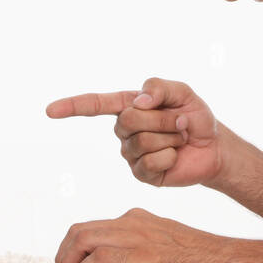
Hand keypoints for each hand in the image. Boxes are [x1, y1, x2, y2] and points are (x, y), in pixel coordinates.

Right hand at [45, 77, 225, 187]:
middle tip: (180, 122)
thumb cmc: (194, 117)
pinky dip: (171, 155)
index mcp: (128, 106)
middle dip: (163, 119)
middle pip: (130, 120)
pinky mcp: (142, 174)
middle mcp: (124, 130)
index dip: (72, 106)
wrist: (213, 147)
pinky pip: (151, 161)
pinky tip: (175, 155)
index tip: (50, 110)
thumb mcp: (183, 92)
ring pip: (143, 141)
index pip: (95, 104)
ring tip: (179, 138)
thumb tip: (139, 101)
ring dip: (171, 136)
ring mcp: (131, 153)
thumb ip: (160, 88)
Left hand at [55, 207, 233, 262]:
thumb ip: (133, 249)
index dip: (75, 248)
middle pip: (79, 229)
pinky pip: (97, 257)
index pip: (92, 226)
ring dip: (69, 262)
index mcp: (136, 219)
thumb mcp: (158, 246)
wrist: (221, 259)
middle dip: (65, 254)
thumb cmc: (197, 257)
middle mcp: (131, 222)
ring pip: (81, 238)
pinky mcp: (139, 254)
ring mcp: (134, 236)